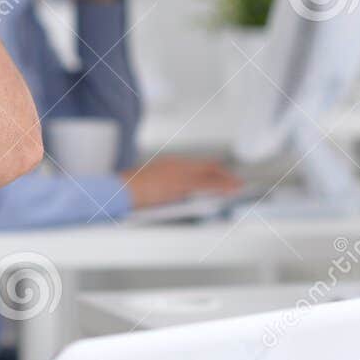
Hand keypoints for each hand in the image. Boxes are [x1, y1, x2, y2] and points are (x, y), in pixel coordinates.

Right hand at [121, 156, 241, 208]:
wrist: (121, 189)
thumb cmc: (130, 188)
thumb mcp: (151, 182)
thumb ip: (168, 186)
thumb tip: (177, 195)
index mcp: (171, 164)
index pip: (199, 165)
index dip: (214, 170)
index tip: (224, 174)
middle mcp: (178, 166)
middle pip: (208, 168)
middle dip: (224, 175)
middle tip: (237, 181)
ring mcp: (179, 174)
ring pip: (210, 176)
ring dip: (226, 181)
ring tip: (238, 186)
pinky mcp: (179, 185)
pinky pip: (205, 185)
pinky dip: (219, 187)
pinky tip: (228, 190)